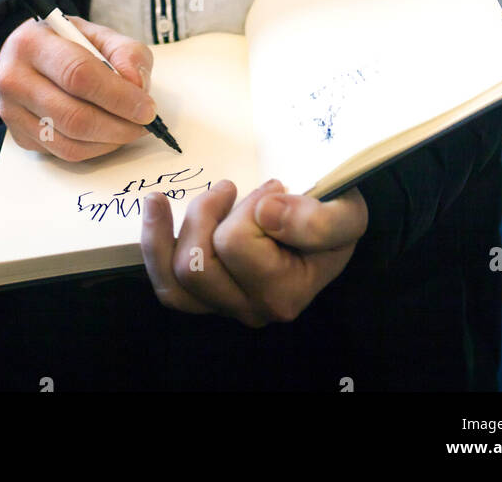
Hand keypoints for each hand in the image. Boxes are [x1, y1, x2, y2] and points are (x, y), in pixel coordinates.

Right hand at [0, 15, 155, 160]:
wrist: (28, 55)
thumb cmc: (67, 43)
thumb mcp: (99, 34)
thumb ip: (126, 53)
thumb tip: (137, 86)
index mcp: (32, 44)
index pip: (79, 75)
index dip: (118, 96)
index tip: (147, 107)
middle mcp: (13, 79)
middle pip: (73, 116)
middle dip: (118, 125)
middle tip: (144, 124)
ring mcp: (12, 112)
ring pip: (68, 142)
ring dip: (109, 142)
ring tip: (130, 129)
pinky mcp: (19, 137)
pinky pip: (63, 153)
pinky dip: (94, 149)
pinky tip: (108, 135)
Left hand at [141, 178, 367, 327]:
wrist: (329, 226)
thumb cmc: (334, 218)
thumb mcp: (346, 215)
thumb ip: (318, 221)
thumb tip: (266, 215)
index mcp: (284, 295)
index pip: (237, 245)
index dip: (249, 207)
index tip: (275, 191)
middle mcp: (251, 310)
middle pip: (198, 265)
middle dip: (211, 214)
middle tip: (240, 190)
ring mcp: (224, 305)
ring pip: (176, 276)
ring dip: (187, 224)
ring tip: (212, 193)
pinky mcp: (205, 295)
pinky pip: (166, 282)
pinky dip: (155, 241)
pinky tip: (155, 204)